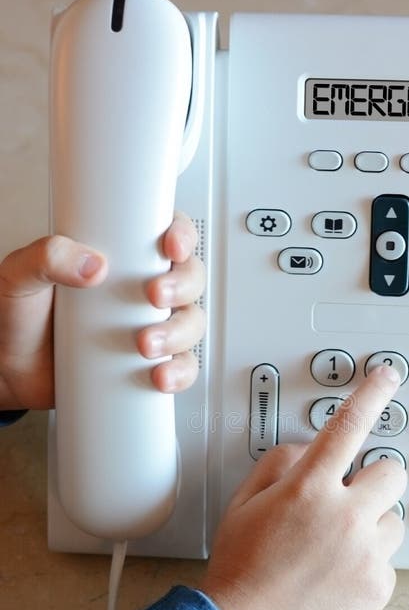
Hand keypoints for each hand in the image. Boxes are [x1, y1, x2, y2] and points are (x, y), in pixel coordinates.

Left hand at [0, 212, 203, 409]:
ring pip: (190, 323)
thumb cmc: (17, 317)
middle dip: (182, 286)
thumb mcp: (19, 275)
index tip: (171, 245)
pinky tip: (160, 374)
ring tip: (145, 345)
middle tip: (155, 295)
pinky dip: (179, 372)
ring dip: (178, 333)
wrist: (7, 369)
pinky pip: (181, 366)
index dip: (181, 235)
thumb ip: (46, 257)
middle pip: (189, 279)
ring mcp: (148, 327)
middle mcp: (140, 291)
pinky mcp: (148, 364)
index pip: (165, 235)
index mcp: (120, 258)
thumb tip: (91, 264)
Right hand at [200, 365, 406, 609]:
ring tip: (334, 547)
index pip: (348, 426)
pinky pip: (389, 560)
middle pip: (391, 472)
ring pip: (394, 519)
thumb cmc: (240, 565)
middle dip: (372, 480)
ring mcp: (366, 554)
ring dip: (371, 524)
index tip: (388, 377)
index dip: (371, 395)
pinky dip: (368, 563)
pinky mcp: (379, 586)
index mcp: (309, 489)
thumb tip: (313, 452)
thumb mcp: (245, 500)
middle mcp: (344, 517)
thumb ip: (282, 463)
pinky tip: (336, 575)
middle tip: (347, 499)